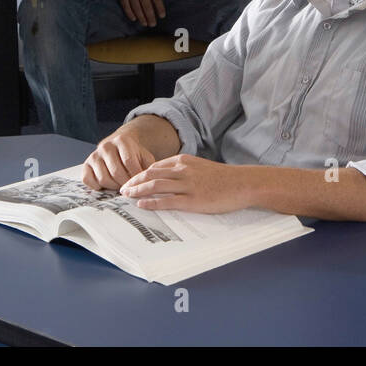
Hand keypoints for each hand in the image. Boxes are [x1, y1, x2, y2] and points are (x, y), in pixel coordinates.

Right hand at [83, 126, 156, 189]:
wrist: (118, 145)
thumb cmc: (134, 154)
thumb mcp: (144, 156)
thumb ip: (149, 168)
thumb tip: (149, 183)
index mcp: (122, 141)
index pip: (129, 162)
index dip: (135, 176)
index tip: (140, 183)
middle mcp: (106, 146)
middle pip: (116, 172)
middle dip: (125, 184)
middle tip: (131, 188)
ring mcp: (94, 155)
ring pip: (103, 178)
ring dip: (113, 187)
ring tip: (121, 186)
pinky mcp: (85, 165)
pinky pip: (88, 181)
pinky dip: (98, 187)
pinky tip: (107, 185)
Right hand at [109, 0, 167, 26]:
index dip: (160, 8)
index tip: (162, 16)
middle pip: (147, 5)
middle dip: (151, 16)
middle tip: (153, 24)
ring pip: (136, 7)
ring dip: (141, 17)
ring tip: (145, 24)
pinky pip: (126, 5)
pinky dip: (130, 13)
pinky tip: (134, 19)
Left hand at [120, 154, 250, 213]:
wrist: (243, 183)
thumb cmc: (224, 178)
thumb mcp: (201, 167)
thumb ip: (185, 170)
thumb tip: (168, 178)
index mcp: (185, 161)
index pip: (155, 166)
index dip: (140, 173)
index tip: (131, 180)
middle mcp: (183, 170)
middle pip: (150, 174)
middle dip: (134, 181)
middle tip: (122, 188)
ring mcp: (187, 185)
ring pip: (155, 186)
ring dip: (137, 190)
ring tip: (127, 195)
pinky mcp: (193, 200)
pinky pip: (167, 201)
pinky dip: (151, 202)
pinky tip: (141, 204)